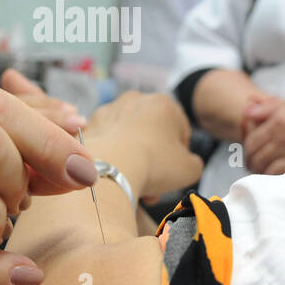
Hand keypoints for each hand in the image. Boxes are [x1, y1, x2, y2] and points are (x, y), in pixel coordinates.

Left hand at [84, 91, 202, 200]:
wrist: (108, 169)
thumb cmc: (154, 165)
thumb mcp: (190, 169)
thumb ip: (194, 163)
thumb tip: (186, 163)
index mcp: (164, 104)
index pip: (180, 131)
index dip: (180, 157)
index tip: (173, 174)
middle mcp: (135, 99)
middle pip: (152, 135)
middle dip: (154, 161)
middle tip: (154, 185)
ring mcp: (109, 110)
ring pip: (129, 140)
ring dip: (135, 161)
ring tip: (135, 185)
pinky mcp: (90, 125)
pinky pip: (109, 144)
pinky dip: (114, 158)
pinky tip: (116, 177)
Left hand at [242, 80, 284, 173]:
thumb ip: (270, 108)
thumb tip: (248, 112)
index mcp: (280, 119)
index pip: (250, 142)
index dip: (247, 152)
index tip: (251, 156)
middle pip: (256, 159)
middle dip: (253, 164)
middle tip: (258, 167)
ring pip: (268, 172)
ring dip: (264, 174)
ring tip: (269, 173)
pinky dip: (280, 180)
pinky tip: (284, 177)